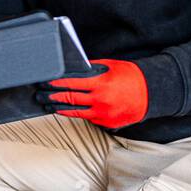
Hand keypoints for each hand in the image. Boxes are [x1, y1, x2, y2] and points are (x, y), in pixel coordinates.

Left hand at [34, 58, 148, 129]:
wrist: (151, 94)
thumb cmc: (131, 77)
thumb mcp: (110, 67)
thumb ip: (91, 69)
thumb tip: (73, 69)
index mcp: (101, 84)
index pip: (72, 84)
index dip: (56, 84)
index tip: (46, 83)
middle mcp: (101, 101)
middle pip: (70, 100)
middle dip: (52, 97)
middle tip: (40, 96)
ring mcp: (103, 114)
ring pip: (76, 112)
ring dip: (59, 109)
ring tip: (48, 105)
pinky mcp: (107, 123)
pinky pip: (88, 118)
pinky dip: (78, 113)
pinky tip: (68, 110)